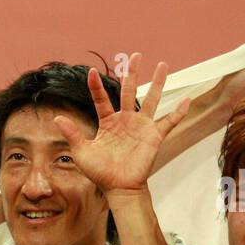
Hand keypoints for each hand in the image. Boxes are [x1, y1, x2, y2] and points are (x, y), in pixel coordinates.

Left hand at [54, 53, 190, 191]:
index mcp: (107, 122)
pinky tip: (187, 99)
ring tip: (163, 64)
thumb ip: (73, 134)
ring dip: (158, 82)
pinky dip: (179, 112)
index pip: (101, 99)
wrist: (119, 188)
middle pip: (129, 91)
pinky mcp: (154, 136)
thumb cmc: (100, 172)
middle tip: (136, 55)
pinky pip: (169, 122)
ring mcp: (141, 126)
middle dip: (132, 73)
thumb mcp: (82, 152)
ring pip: (151, 99)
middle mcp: (125, 120)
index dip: (96, 86)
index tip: (90, 72)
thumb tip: (56, 118)